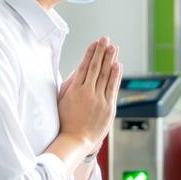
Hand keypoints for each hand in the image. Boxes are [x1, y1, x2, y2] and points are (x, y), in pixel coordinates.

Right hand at [57, 37, 120, 154]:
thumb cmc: (66, 121)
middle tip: (106, 39)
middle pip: (96, 68)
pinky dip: (116, 76)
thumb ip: (70, 84)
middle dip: (101, 52)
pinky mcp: (108, 107)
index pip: (84, 66)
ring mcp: (99, 100)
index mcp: (74, 90)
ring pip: (106, 75)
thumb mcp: (62, 99)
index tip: (94, 43)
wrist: (75, 140)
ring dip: (110, 60)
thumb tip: (78, 70)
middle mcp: (88, 93)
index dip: (90, 53)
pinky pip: (113, 88)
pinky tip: (118, 65)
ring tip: (114, 47)